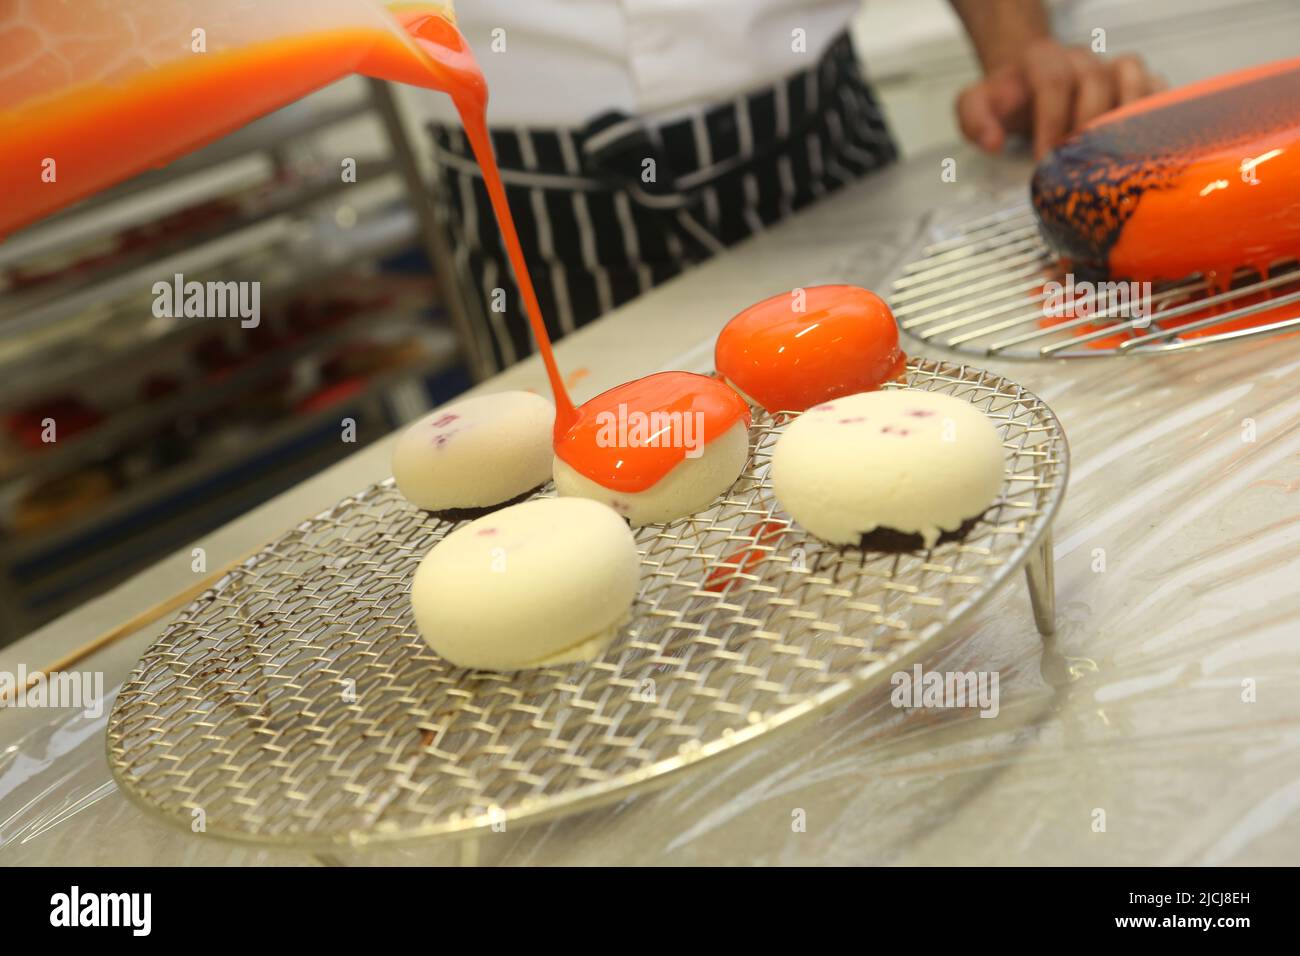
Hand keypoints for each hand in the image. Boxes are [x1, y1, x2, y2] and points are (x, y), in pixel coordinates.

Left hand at [956, 38, 1165, 158]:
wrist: (1028, 83)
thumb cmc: (1008, 99)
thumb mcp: (975, 105)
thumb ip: (974, 119)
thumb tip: (992, 142)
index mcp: (1042, 60)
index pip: (1053, 82)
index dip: (1051, 120)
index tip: (1045, 158)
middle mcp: (1080, 59)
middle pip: (1095, 80)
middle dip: (1087, 123)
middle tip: (1080, 161)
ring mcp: (1109, 67)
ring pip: (1131, 74)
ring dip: (1127, 112)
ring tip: (1118, 151)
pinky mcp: (1132, 82)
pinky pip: (1156, 84)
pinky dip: (1157, 108)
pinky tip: (1149, 140)